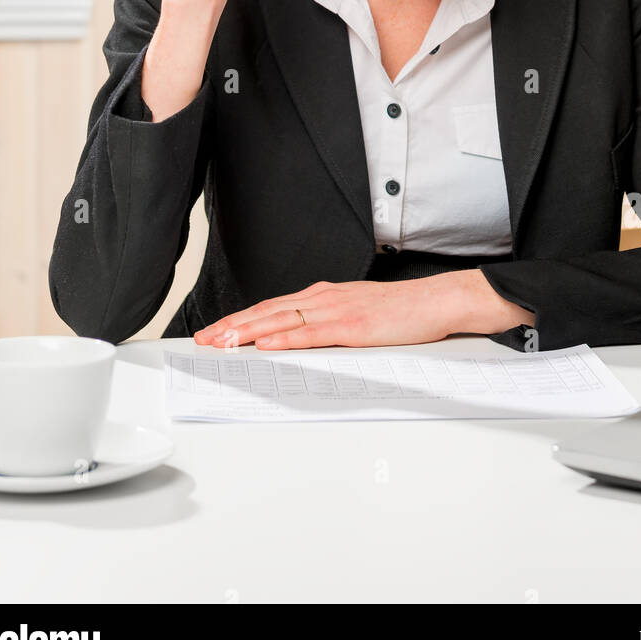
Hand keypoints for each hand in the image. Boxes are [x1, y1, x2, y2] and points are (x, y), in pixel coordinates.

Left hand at [193, 271, 534, 349]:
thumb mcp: (358, 313)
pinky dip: (283, 337)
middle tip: (203, 338)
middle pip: (268, 311)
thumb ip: (329, 324)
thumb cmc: (402, 312)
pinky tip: (263, 343)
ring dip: (247, 331)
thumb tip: (301, 339)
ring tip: (220, 342)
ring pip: (281, 320)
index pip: (273, 307)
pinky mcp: (352, 326)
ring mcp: (337, 310)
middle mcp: (324, 298)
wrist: (437, 302)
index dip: (241, 319)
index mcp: (324, 296)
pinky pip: (310, 333)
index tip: (216, 330)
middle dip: (232, 325)